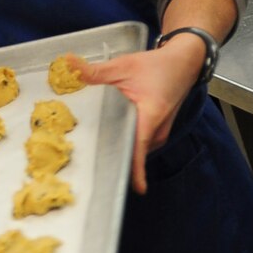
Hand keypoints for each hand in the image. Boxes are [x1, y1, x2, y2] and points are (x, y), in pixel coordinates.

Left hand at [69, 41, 205, 193]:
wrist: (185, 62)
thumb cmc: (158, 66)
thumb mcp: (124, 66)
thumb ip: (94, 71)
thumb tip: (67, 64)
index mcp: (150, 118)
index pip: (137, 150)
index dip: (133, 171)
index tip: (128, 189)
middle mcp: (157, 132)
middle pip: (131, 153)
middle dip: (111, 158)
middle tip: (87, 164)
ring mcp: (158, 135)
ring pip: (134, 149)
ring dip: (117, 149)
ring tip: (93, 151)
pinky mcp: (156, 133)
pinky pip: (138, 144)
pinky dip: (124, 142)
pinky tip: (108, 138)